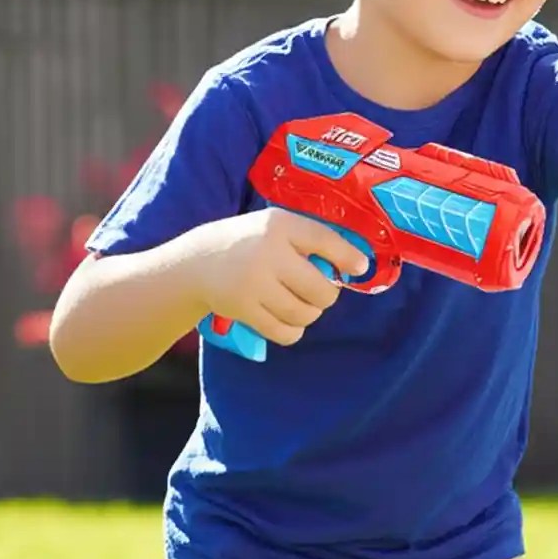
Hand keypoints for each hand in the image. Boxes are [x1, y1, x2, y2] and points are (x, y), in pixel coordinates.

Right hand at [188, 208, 369, 346]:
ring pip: (305, 314)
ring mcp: (254, 283)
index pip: (324, 239)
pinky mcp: (243, 309)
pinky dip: (293, 330)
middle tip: (318, 292)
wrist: (196, 263)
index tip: (361, 267)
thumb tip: (356, 265)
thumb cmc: (248, 244)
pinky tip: (287, 320)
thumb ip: (309, 240)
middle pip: (320, 290)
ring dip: (310, 313)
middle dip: (326, 295)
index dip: (347, 256)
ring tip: (300, 303)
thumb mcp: (275, 227)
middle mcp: (268, 252)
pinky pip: (285, 332)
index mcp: (279, 225)